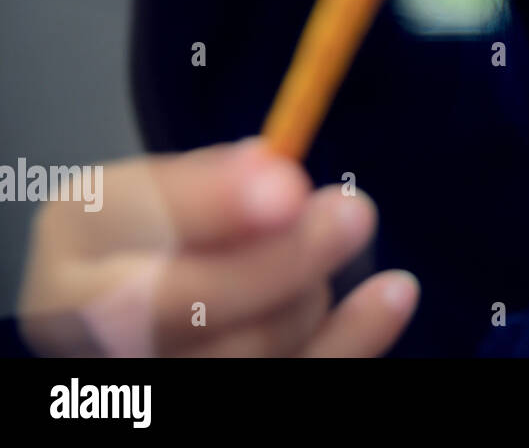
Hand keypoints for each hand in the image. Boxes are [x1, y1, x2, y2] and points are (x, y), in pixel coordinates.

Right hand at [17, 137, 417, 356]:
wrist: (151, 292)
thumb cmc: (159, 234)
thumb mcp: (159, 191)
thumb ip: (210, 184)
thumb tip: (273, 173)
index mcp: (73, 263)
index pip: (126, 236)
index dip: (211, 220)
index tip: (286, 187)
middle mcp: (98, 344)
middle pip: (190, 313)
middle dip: (281, 262)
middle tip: (353, 211)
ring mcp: (161, 386)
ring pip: (252, 353)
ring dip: (307, 293)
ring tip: (324, 241)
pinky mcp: (225, 413)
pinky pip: (306, 381)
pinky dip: (357, 337)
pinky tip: (395, 293)